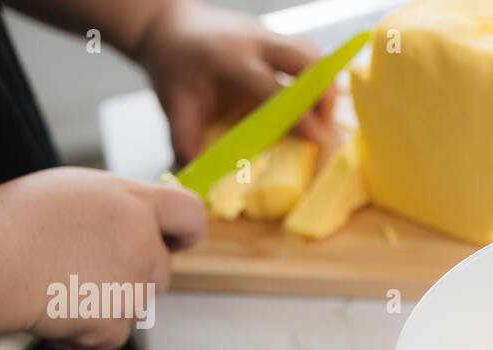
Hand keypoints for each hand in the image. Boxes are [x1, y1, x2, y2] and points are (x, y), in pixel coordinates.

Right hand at [0, 168, 205, 349]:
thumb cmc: (12, 221)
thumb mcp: (72, 189)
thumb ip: (116, 206)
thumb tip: (133, 220)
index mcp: (133, 203)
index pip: (190, 214)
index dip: (182, 231)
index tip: (171, 239)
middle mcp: (142, 245)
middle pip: (160, 266)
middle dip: (132, 269)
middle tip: (82, 264)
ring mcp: (133, 289)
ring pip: (135, 302)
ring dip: (106, 300)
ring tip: (58, 284)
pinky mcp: (114, 327)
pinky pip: (110, 337)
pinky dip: (84, 334)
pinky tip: (51, 315)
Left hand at [135, 0, 334, 166]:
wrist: (167, 24)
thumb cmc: (172, 66)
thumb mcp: (174, 105)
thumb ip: (187, 142)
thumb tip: (202, 182)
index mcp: (229, 60)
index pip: (273, 86)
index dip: (299, 113)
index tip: (318, 138)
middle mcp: (253, 40)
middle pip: (306, 58)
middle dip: (324, 93)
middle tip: (325, 126)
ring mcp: (266, 33)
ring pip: (311, 52)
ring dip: (324, 83)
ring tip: (322, 115)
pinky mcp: (273, 35)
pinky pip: (306, 52)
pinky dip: (316, 75)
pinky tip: (313, 99)